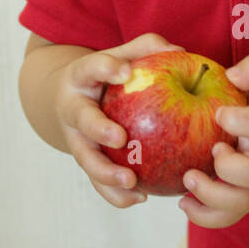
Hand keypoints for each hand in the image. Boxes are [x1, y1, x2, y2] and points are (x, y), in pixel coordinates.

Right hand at [54, 32, 185, 208]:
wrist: (68, 98)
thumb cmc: (105, 74)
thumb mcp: (119, 55)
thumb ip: (145, 50)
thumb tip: (180, 51)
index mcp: (81, 78)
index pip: (91, 68)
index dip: (106, 69)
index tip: (124, 72)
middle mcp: (73, 110)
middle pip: (83, 121)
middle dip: (99, 130)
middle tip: (120, 139)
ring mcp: (77, 139)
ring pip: (86, 159)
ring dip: (106, 173)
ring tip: (131, 181)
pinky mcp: (86, 162)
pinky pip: (98, 183)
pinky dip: (116, 194)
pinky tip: (141, 197)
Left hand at [178, 54, 248, 229]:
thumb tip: (231, 75)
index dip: (240, 121)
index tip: (221, 114)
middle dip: (228, 167)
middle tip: (212, 151)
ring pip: (239, 203)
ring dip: (210, 195)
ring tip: (187, 179)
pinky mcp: (248, 200)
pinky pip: (226, 218)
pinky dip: (203, 216)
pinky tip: (183, 201)